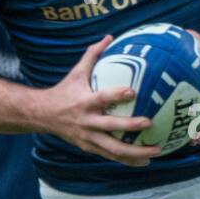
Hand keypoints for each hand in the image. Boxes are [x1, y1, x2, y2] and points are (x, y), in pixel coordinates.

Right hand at [38, 36, 164, 163]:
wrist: (42, 115)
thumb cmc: (64, 91)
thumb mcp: (76, 72)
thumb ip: (93, 55)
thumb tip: (110, 37)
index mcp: (84, 102)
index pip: (102, 98)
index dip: (116, 95)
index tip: (133, 91)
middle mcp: (87, 121)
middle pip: (111, 127)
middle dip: (131, 127)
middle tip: (151, 124)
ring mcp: (88, 137)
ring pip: (114, 149)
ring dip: (136, 152)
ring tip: (157, 151)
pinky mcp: (89, 148)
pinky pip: (111, 156)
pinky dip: (128, 160)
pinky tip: (145, 161)